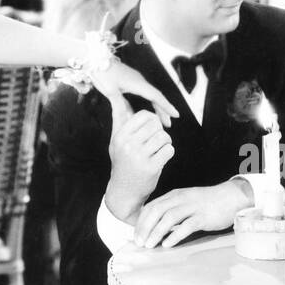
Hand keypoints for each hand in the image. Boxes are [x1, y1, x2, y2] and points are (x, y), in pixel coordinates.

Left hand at [89, 57, 178, 128]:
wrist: (95, 58)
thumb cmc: (102, 72)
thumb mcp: (109, 89)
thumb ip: (118, 103)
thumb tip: (126, 115)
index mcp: (137, 83)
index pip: (156, 96)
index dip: (166, 106)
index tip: (176, 115)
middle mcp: (140, 81)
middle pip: (156, 97)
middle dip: (164, 110)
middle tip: (169, 124)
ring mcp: (136, 80)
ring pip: (151, 95)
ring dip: (157, 107)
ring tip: (161, 119)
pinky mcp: (131, 80)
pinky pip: (145, 93)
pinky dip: (149, 102)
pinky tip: (147, 110)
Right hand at [106, 94, 173, 220]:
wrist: (124, 191)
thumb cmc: (122, 162)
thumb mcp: (116, 140)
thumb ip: (119, 117)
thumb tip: (115, 92)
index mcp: (120, 136)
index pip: (144, 116)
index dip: (152, 120)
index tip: (150, 130)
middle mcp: (128, 145)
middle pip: (156, 125)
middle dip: (160, 132)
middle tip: (156, 142)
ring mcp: (140, 157)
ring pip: (164, 137)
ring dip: (165, 143)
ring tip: (158, 150)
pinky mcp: (151, 168)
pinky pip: (169, 150)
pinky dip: (168, 153)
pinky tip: (160, 159)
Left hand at [134, 180, 251, 248]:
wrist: (232, 197)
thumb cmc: (209, 203)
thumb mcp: (187, 202)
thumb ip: (173, 211)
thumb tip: (157, 228)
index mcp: (175, 195)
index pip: (151, 206)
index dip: (141, 222)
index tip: (136, 236)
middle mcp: (181, 199)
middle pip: (156, 211)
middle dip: (144, 228)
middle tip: (139, 243)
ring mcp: (193, 207)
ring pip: (169, 218)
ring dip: (156, 232)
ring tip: (149, 245)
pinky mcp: (203, 216)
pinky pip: (186, 226)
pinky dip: (175, 235)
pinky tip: (167, 244)